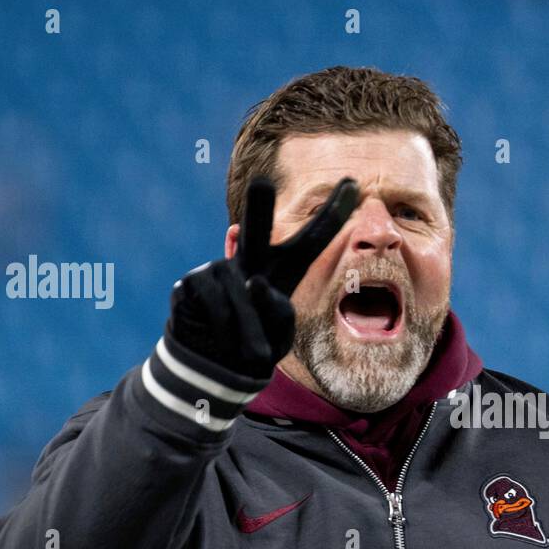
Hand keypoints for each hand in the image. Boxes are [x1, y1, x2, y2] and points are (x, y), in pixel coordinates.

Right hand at [166, 175, 358, 379]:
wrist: (218, 365)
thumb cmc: (257, 344)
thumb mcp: (280, 333)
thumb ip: (278, 311)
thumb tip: (254, 282)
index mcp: (284, 268)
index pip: (313, 238)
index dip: (332, 213)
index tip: (355, 183)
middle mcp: (251, 258)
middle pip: (257, 228)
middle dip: (258, 206)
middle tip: (262, 182)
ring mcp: (219, 268)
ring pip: (242, 295)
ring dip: (249, 331)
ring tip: (253, 353)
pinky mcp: (192, 282)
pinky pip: (217, 305)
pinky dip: (225, 329)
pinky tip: (221, 336)